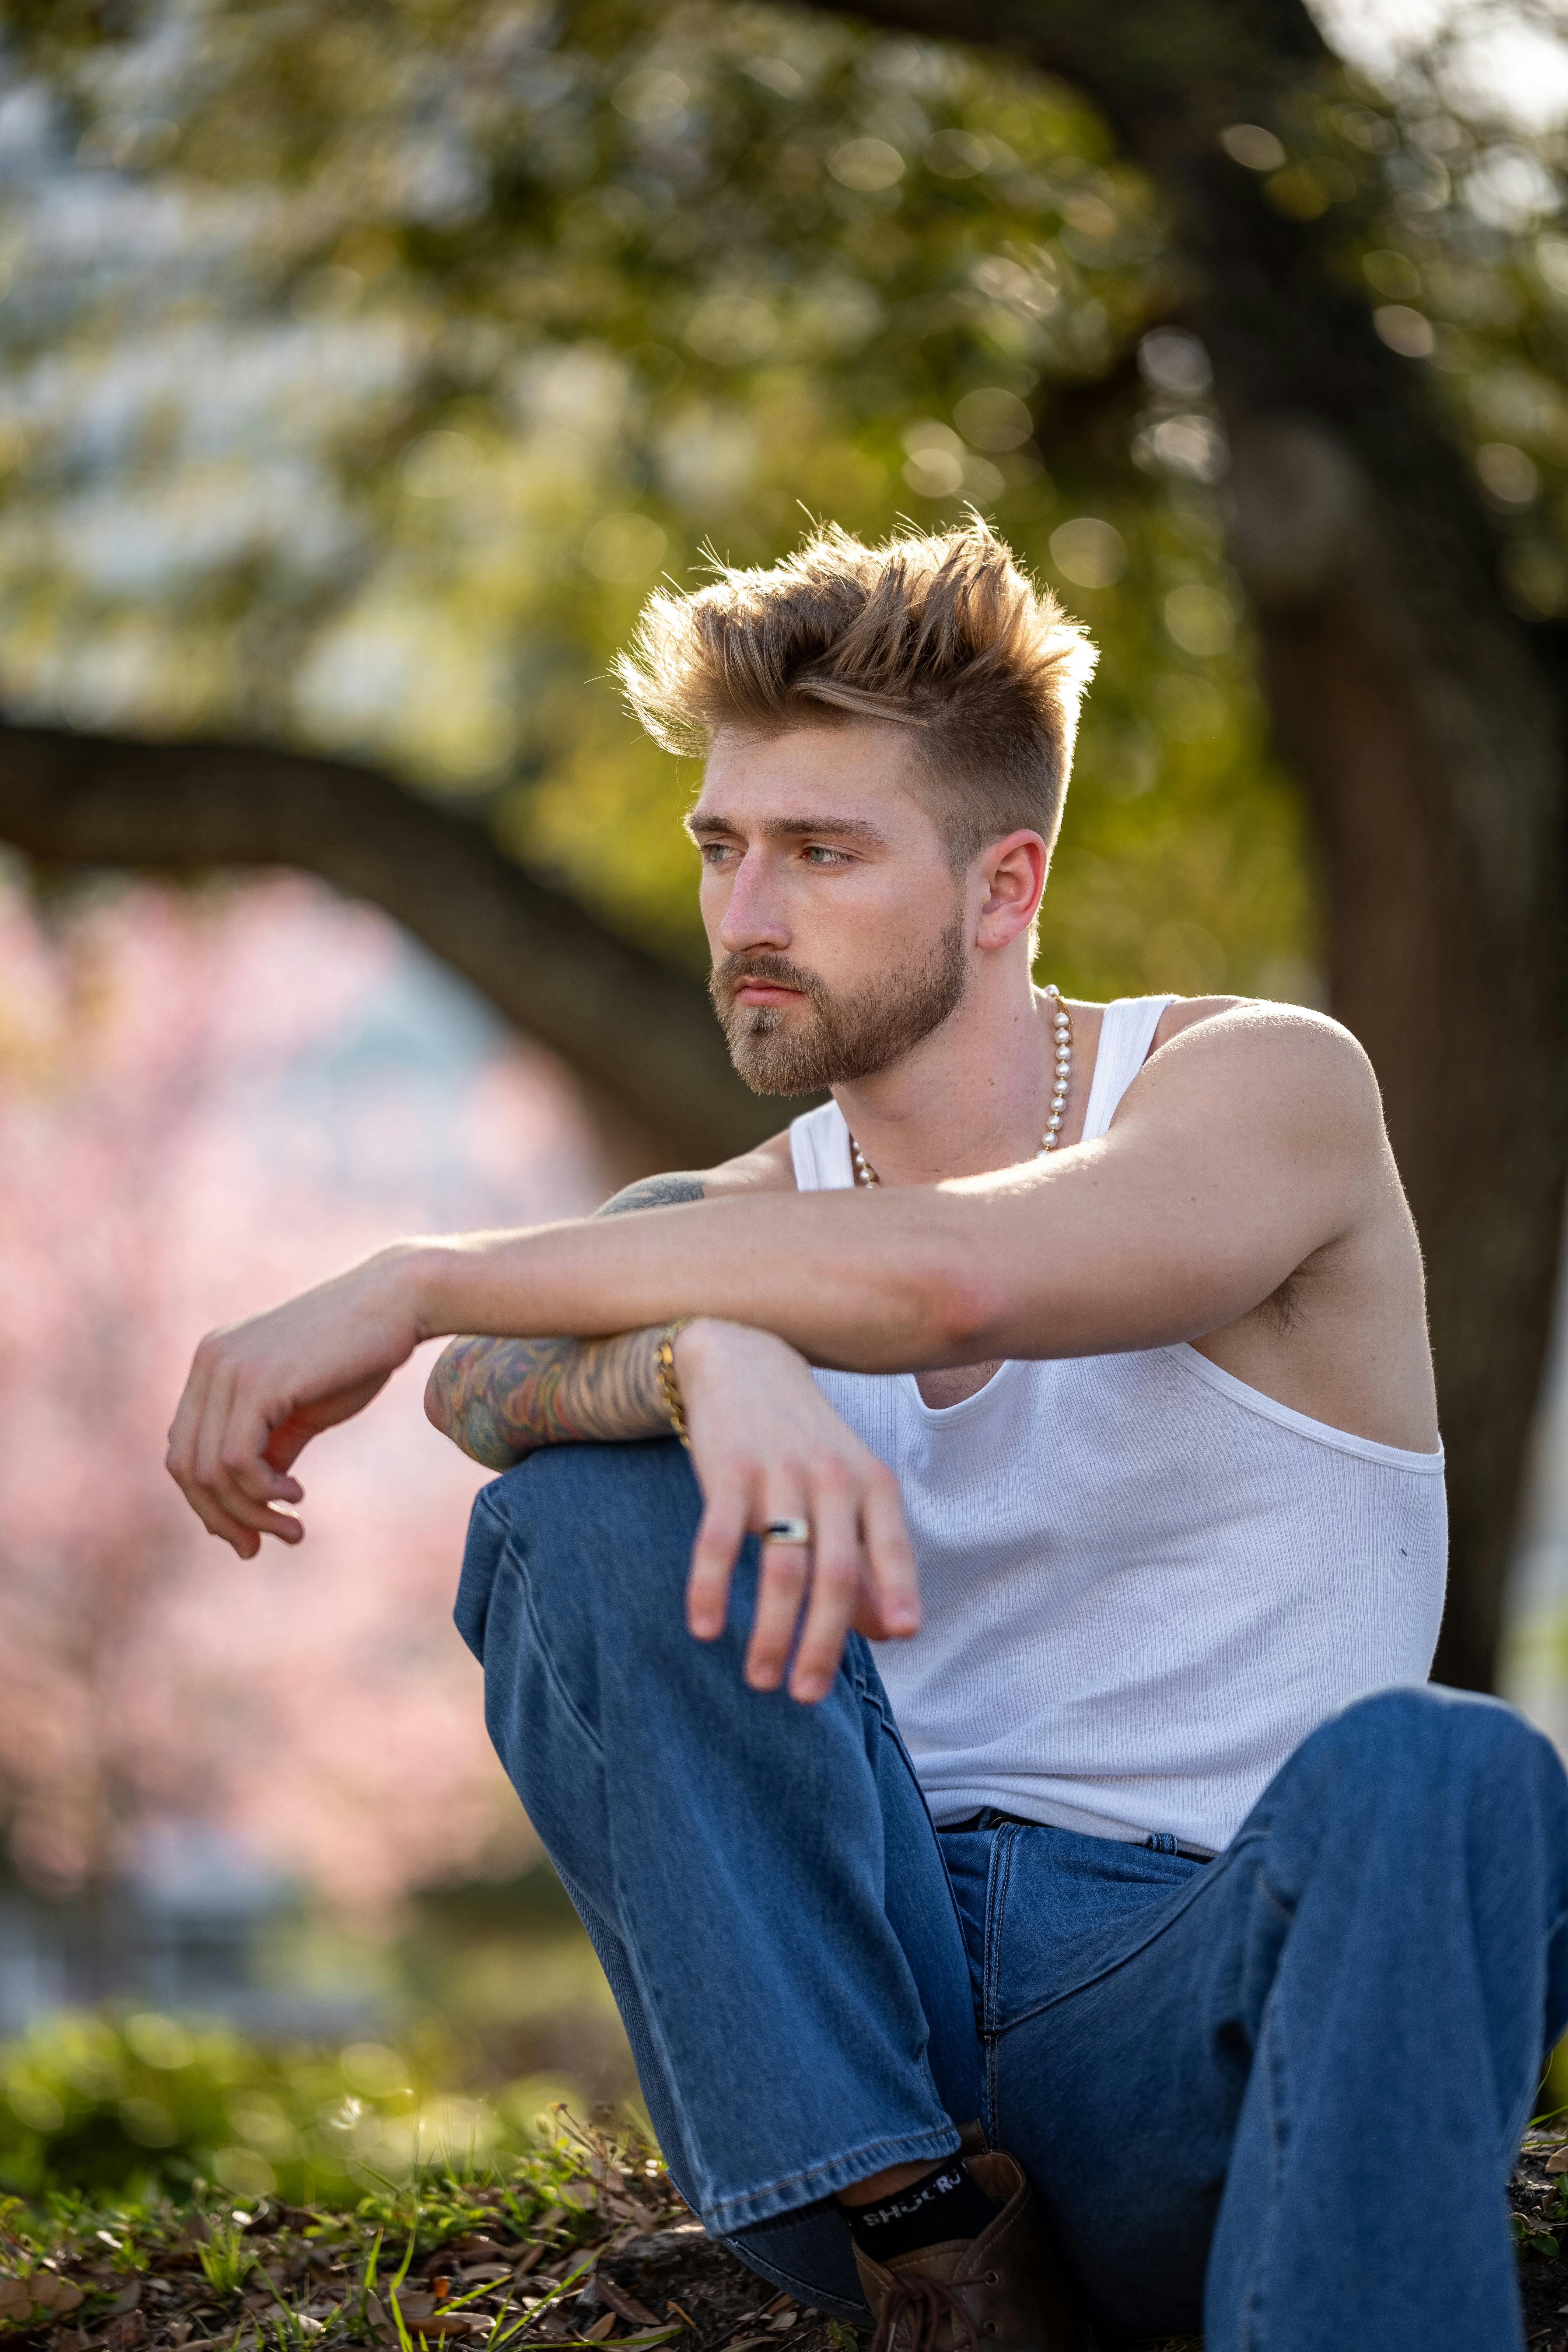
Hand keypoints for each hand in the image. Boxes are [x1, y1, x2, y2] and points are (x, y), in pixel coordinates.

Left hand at [166, 1248, 425, 1555]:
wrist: (398, 1302)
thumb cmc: (358, 1354)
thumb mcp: (302, 1409)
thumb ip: (269, 1446)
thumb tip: (249, 1502)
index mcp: (212, 1364)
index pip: (183, 1449)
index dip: (208, 1501)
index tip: (248, 1533)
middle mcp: (209, 1363)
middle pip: (185, 1466)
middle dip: (221, 1518)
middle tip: (261, 1546)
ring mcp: (229, 1369)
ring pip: (209, 1470)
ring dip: (249, 1514)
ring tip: (292, 1528)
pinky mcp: (258, 1382)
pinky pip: (237, 1460)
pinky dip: (262, 1491)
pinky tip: (296, 1495)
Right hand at [675, 1320, 920, 1702]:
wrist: (744, 1362)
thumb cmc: (805, 1444)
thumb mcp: (850, 1489)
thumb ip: (873, 1557)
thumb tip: (892, 1631)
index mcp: (871, 1482)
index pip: (892, 1549)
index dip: (898, 1595)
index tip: (901, 1643)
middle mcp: (831, 1476)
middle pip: (837, 1574)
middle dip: (823, 1643)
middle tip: (806, 1695)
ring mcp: (778, 1472)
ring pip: (782, 1567)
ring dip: (771, 1632)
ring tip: (760, 1678)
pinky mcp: (726, 1469)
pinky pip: (717, 1539)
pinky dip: (710, 1587)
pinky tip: (704, 1628)